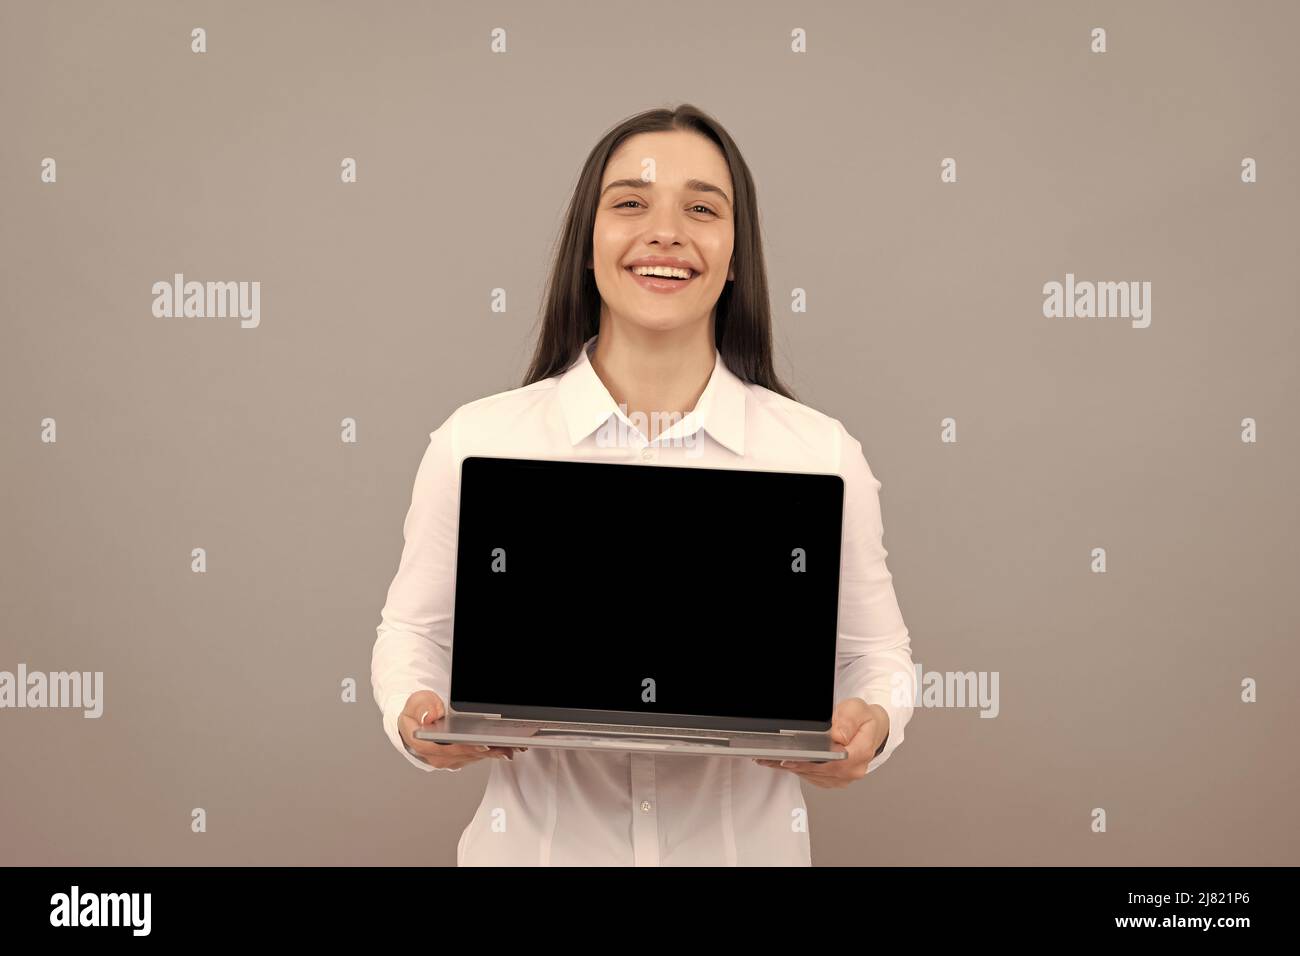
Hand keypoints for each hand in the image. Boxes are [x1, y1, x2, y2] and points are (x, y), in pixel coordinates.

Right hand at [398, 690, 526, 769]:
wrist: (416, 720)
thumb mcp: (416, 702)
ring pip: (474, 757)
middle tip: (507, 745)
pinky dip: (491, 751)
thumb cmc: (416, 712)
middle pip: (466, 754)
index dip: (468, 747)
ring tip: (512, 746)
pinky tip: (504, 747)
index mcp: (423, 744)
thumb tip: (430, 717)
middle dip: (488, 750)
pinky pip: (476, 756)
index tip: (484, 744)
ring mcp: (448, 759)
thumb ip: (423, 708)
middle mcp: (436, 756)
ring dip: (493, 752)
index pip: (448, 748)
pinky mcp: (458, 758)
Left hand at [754, 698, 886, 788]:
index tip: (793, 759)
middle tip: (774, 759)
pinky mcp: (834, 779)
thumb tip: (837, 735)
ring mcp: (844, 777)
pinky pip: (814, 778)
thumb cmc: (864, 720)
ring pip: (815, 776)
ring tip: (772, 760)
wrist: (870, 728)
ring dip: (794, 768)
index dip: (812, 762)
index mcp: (861, 753)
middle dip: (797, 765)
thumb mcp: (857, 710)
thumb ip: (847, 721)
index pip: (835, 763)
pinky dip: (798, 770)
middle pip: (822, 772)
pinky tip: (784, 763)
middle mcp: (854, 770)